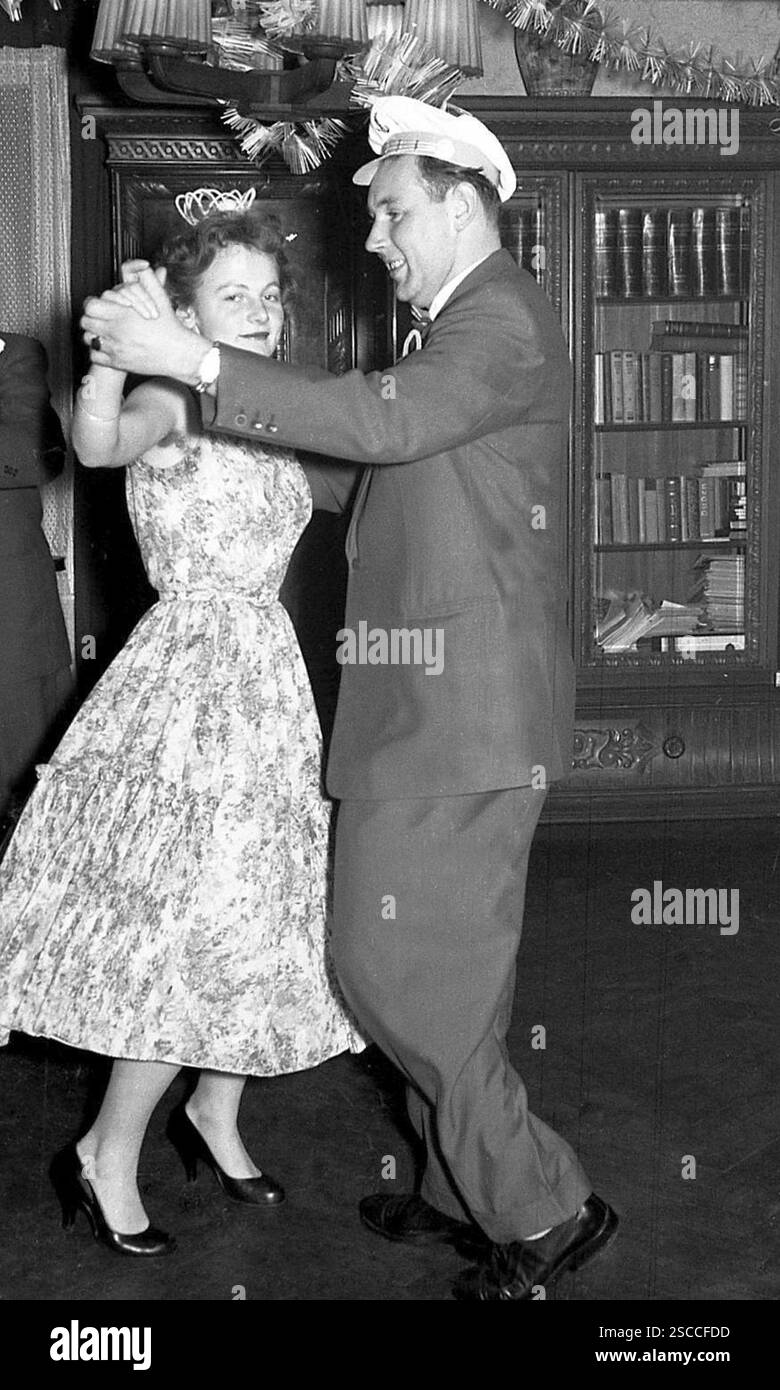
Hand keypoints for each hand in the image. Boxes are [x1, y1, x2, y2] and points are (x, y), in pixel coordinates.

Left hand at [80, 266, 205, 383]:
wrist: (179, 354)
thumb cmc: (170, 328)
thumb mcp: (160, 297)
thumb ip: (147, 278)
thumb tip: (141, 265)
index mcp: (123, 314)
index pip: (91, 305)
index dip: (93, 302)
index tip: (100, 304)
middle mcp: (116, 332)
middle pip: (86, 321)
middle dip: (91, 317)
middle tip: (101, 317)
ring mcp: (115, 349)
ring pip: (88, 339)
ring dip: (93, 334)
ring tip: (103, 332)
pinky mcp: (117, 364)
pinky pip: (94, 356)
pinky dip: (97, 351)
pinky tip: (107, 346)